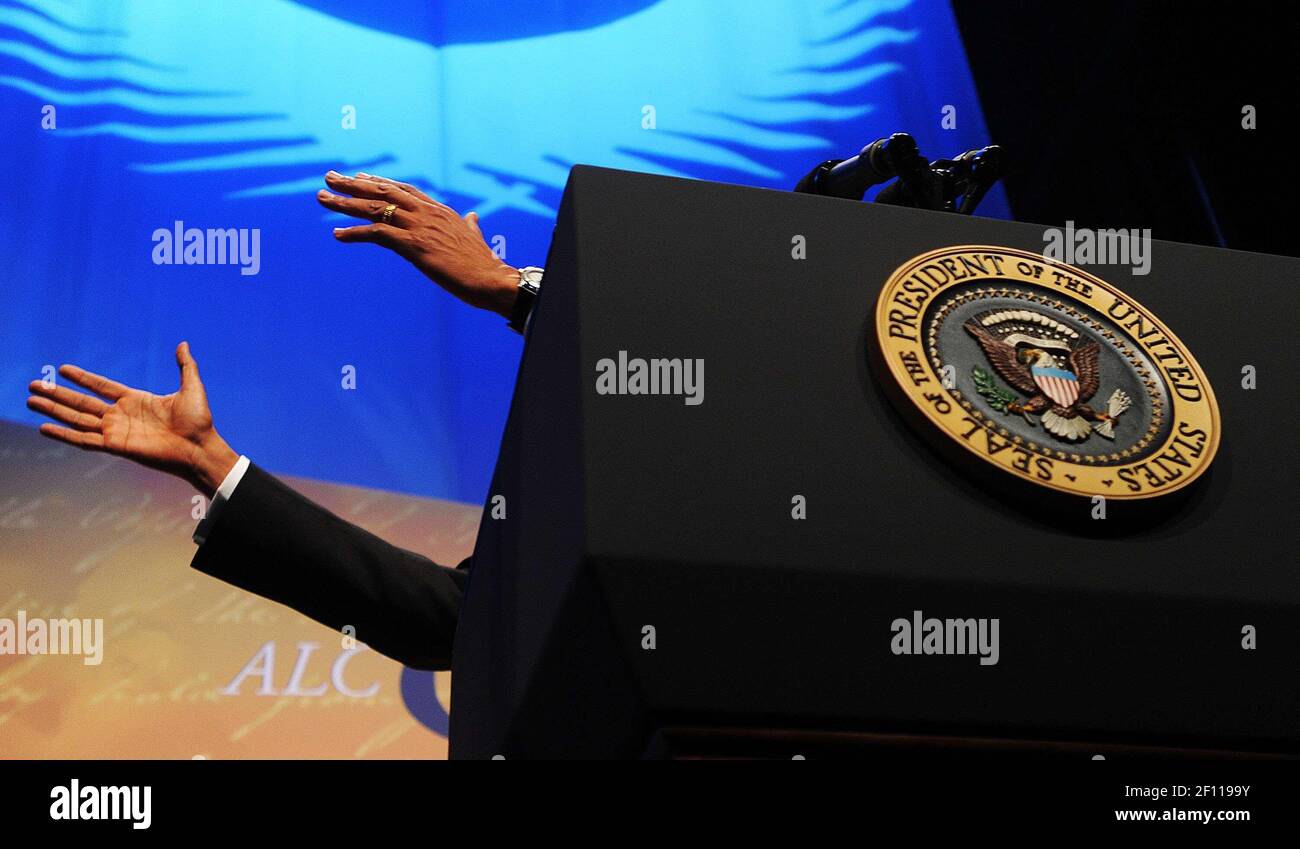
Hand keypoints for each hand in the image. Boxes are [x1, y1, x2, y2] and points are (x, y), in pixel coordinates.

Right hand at [26, 342, 238, 496]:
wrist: (200, 447)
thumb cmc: (198, 421)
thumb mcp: (191, 387)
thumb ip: (185, 365)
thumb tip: (183, 343)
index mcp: (135, 400)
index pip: (101, 386)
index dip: (83, 378)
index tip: (63, 369)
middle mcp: (121, 415)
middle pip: (82, 402)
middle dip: (58, 394)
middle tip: (33, 385)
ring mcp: (116, 430)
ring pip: (77, 418)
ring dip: (54, 410)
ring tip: (31, 400)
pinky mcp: (115, 446)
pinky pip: (84, 439)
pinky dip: (64, 434)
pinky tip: (44, 427)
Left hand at [317, 171, 520, 316]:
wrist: (490, 278)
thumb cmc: (485, 264)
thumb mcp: (475, 238)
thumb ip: (470, 226)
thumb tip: (474, 218)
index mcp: (440, 210)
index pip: (404, 189)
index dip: (379, 181)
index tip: (360, 175)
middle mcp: (426, 213)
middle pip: (384, 191)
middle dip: (354, 184)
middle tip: (330, 177)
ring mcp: (419, 227)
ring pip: (375, 208)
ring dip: (345, 203)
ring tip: (322, 198)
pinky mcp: (413, 245)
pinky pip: (376, 234)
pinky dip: (354, 233)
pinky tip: (337, 235)